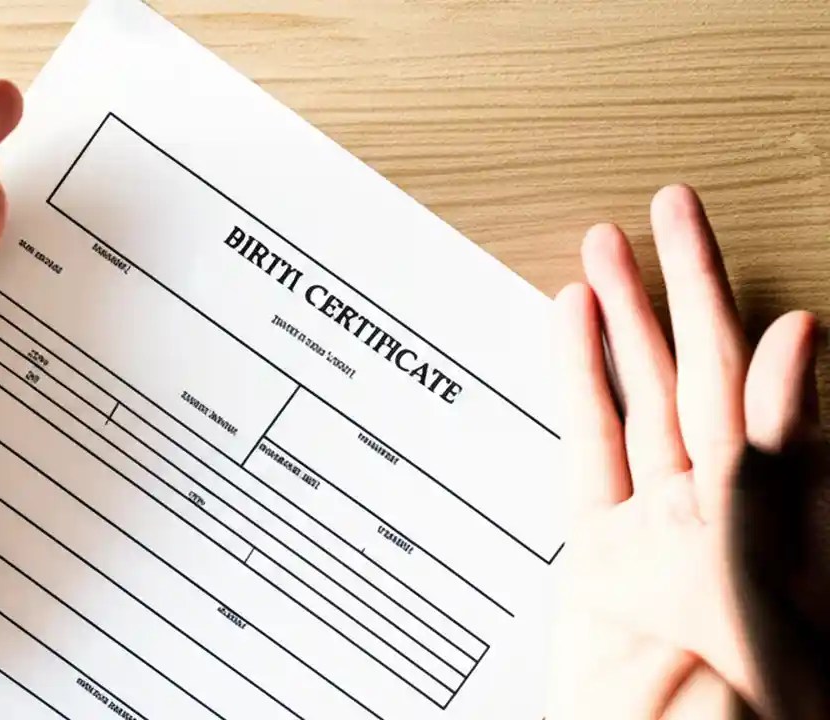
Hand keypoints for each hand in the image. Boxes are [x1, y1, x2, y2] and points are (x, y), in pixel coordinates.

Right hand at [549, 185, 820, 717]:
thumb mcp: (769, 608)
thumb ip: (770, 483)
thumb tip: (793, 356)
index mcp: (782, 533)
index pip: (771, 406)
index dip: (766, 335)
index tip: (765, 278)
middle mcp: (723, 520)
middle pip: (701, 378)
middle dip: (684, 290)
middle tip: (669, 215)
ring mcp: (657, 534)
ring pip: (639, 401)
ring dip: (623, 321)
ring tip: (605, 254)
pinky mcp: (599, 557)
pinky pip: (586, 454)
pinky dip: (578, 385)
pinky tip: (573, 331)